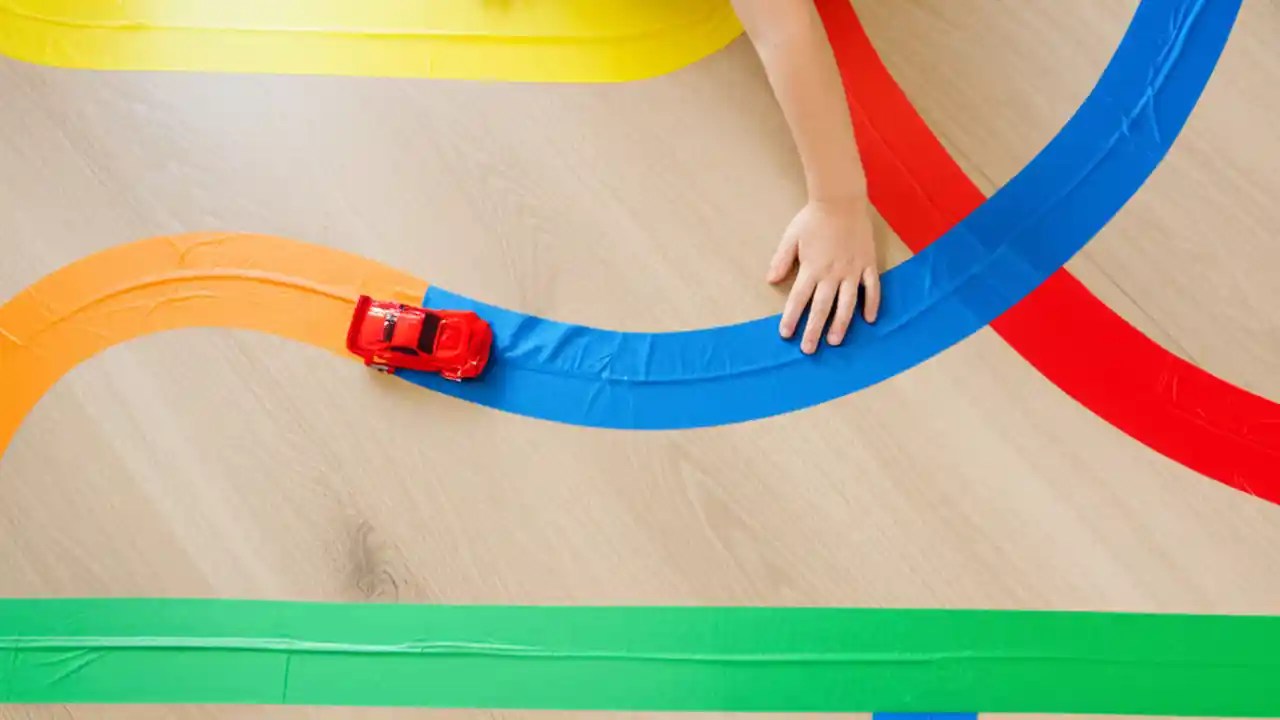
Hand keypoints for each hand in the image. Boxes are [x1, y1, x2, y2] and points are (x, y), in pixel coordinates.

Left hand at [767, 198, 880, 353]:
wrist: (841, 199)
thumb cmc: (814, 218)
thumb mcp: (791, 237)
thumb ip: (781, 260)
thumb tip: (770, 280)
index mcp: (812, 268)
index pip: (798, 299)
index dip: (791, 317)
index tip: (786, 334)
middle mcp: (832, 273)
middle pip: (821, 307)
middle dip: (814, 330)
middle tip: (809, 350)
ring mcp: (852, 270)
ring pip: (847, 303)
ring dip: (841, 324)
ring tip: (835, 341)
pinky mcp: (868, 264)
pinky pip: (872, 288)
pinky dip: (872, 304)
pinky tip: (869, 320)